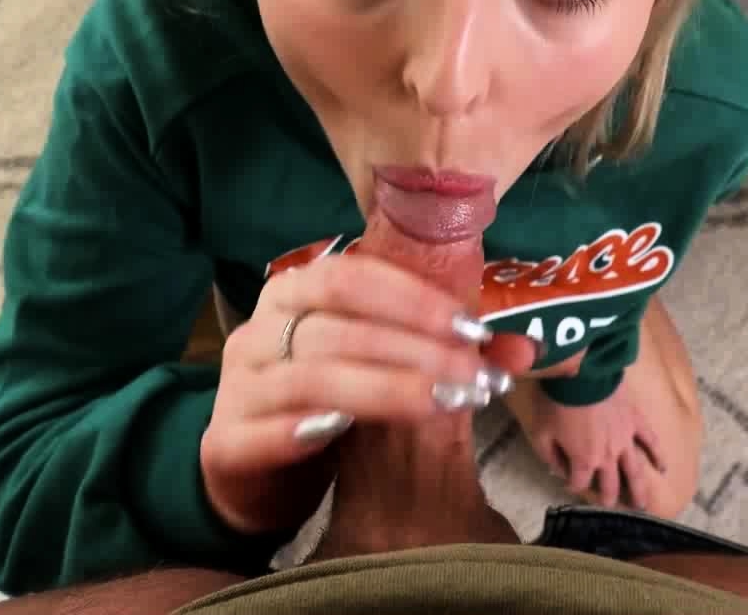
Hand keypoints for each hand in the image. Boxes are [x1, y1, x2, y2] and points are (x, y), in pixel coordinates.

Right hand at [198, 253, 526, 535]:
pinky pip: (263, 432)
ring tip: (442, 403)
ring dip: (384, 389)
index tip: (470, 325)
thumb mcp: (377, 368)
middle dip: (412, 348)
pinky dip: (306, 430)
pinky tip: (345, 434)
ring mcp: (238, 385)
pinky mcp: (224, 442)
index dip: (412, 298)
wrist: (246, 469)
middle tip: (471, 375)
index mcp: (294, 294)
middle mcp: (260, 330)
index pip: (351, 276)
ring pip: (311, 377)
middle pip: (338, 326)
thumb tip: (522, 348)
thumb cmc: (324, 404)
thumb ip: (441, 350)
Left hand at [510, 385, 666, 511]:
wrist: (580, 373)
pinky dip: (658, 456)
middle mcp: (607, 456)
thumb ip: (549, 456)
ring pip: (635, 472)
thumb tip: (558, 471)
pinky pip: (651, 442)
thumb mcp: (541, 432)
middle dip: (609, 499)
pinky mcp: (636, 422)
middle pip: (610, 485)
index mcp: (584, 461)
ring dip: (639, 491)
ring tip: (642, 506)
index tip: (570, 484)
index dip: (574, 486)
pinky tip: (663, 469)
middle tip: (612, 508)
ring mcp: (626, 440)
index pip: (580, 483)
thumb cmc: (556, 403)